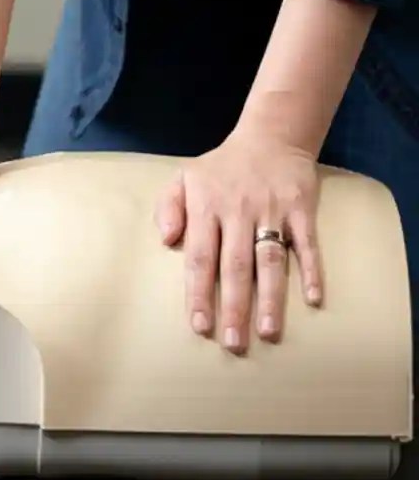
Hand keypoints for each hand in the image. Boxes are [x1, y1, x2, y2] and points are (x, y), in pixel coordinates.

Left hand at [155, 129, 324, 353]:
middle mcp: (238, 212)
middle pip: (234, 267)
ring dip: (270, 298)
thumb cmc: (221, 167)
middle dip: (233, 307)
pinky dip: (311, 270)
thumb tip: (166, 241)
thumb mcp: (183, 178)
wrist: (271, 137)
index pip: (199, 258)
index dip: (198, 293)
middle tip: (233, 343)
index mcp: (206, 207)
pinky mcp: (302, 209)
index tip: (200, 326)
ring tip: (268, 332)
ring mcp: (272, 211)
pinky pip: (308, 244)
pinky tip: (313, 298)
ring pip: (270, 260)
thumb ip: (168, 208)